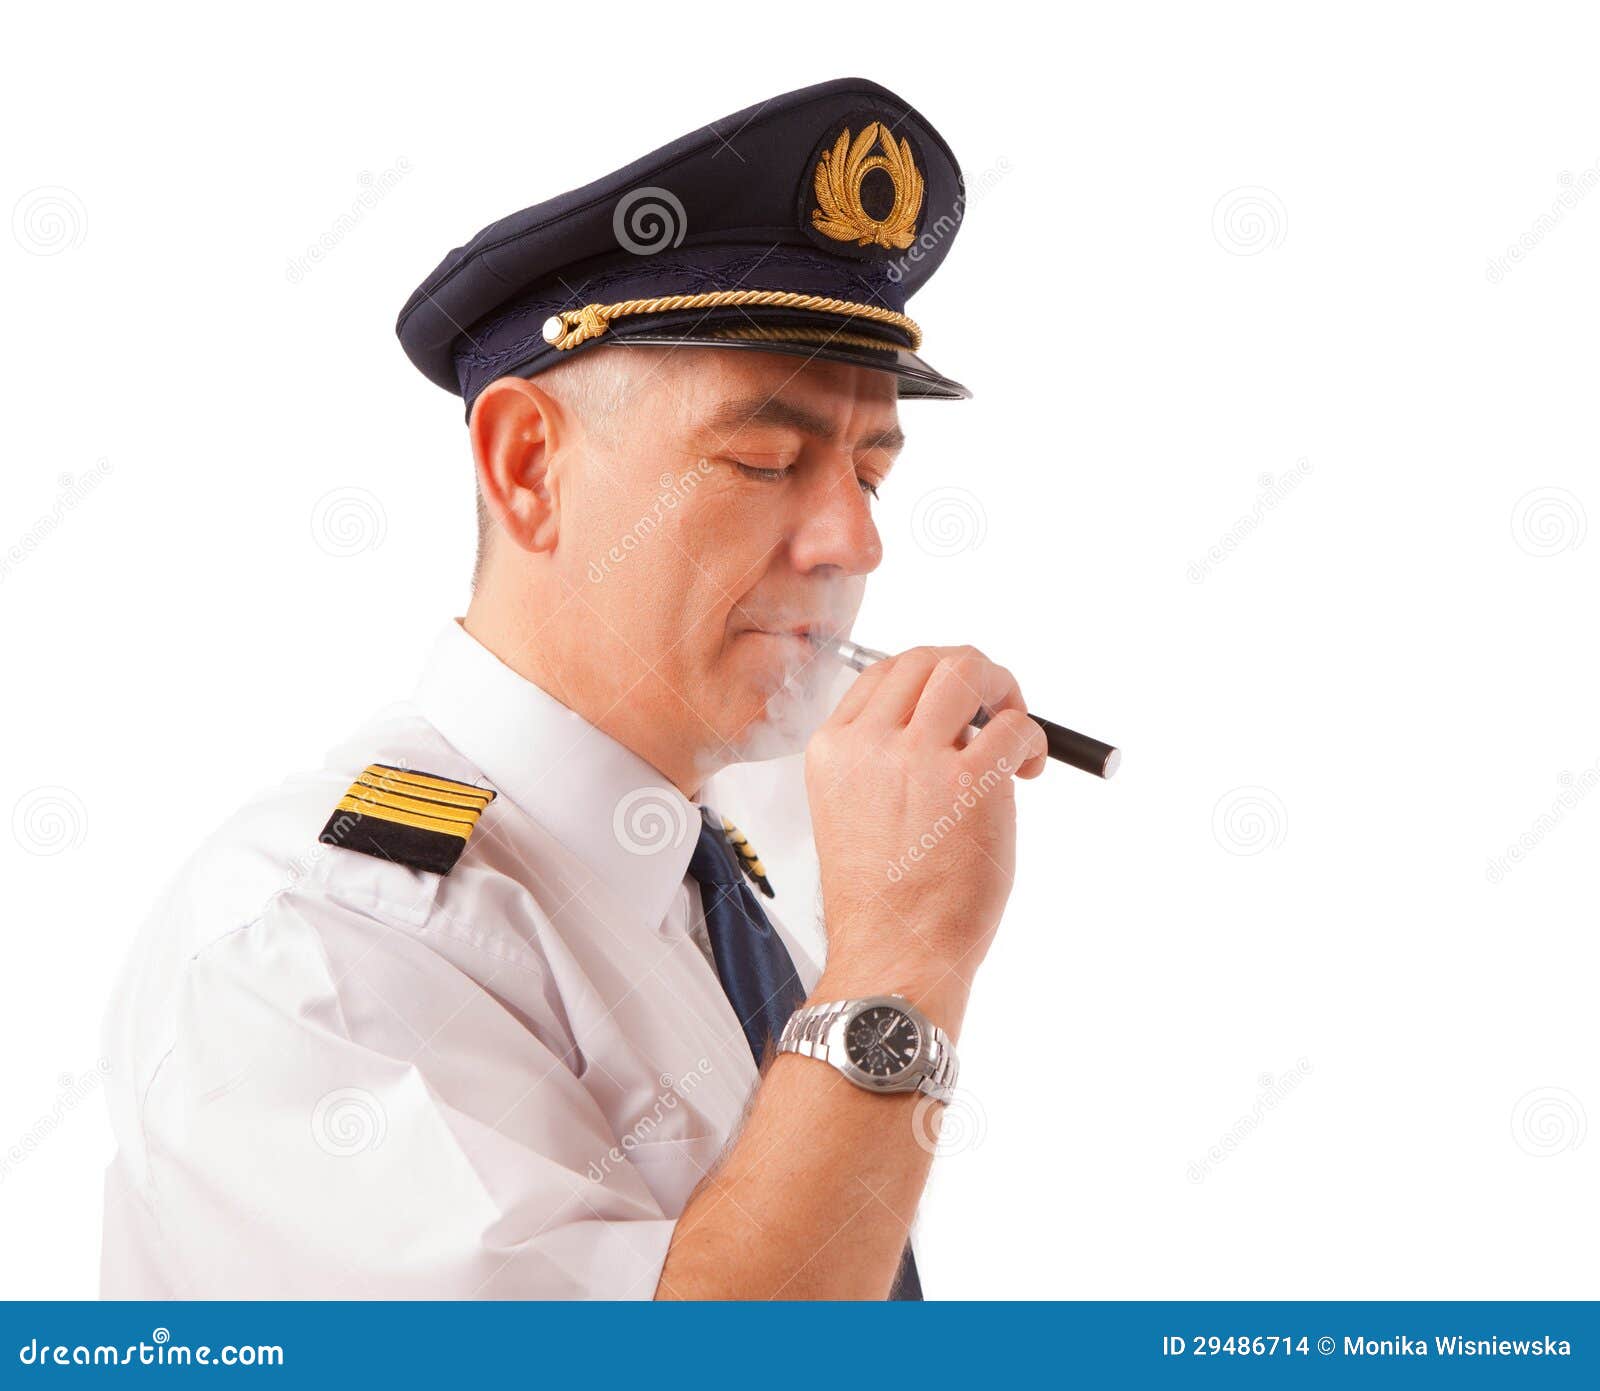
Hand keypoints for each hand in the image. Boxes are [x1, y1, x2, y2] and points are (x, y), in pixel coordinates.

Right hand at [803, 646, 1046, 1017]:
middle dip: (972, 673)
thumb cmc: (882, 899)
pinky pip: (1013, 727)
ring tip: (1017, 729)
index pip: (881, 673)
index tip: (955, 707)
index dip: (928, 680)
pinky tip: (1028, 768)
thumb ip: (885, 759)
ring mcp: (917, 759)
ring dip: (1004, 689)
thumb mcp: (853, 810)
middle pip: (925, 659)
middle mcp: (868, 744)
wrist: (894, 954)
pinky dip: (1032, 739)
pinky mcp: (970, 783)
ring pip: (966, 671)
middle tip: (996, 707)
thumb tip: (950, 724)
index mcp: (833, 750)